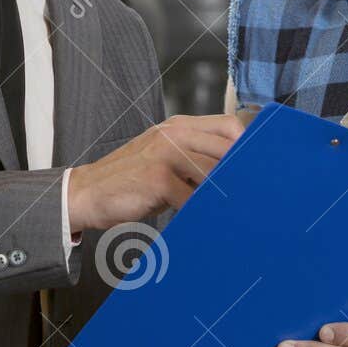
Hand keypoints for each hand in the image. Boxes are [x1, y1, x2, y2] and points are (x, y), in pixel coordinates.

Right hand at [68, 114, 247, 232]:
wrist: (87, 192)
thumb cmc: (132, 180)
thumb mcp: (166, 158)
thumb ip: (195, 158)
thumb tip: (237, 174)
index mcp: (179, 126)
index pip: (229, 126)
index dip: (249, 147)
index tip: (260, 169)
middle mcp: (174, 134)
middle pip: (227, 149)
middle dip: (242, 175)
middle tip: (253, 196)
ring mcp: (165, 154)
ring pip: (214, 173)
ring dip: (224, 195)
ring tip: (231, 212)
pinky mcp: (157, 178)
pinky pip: (192, 198)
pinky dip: (201, 212)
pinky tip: (203, 221)